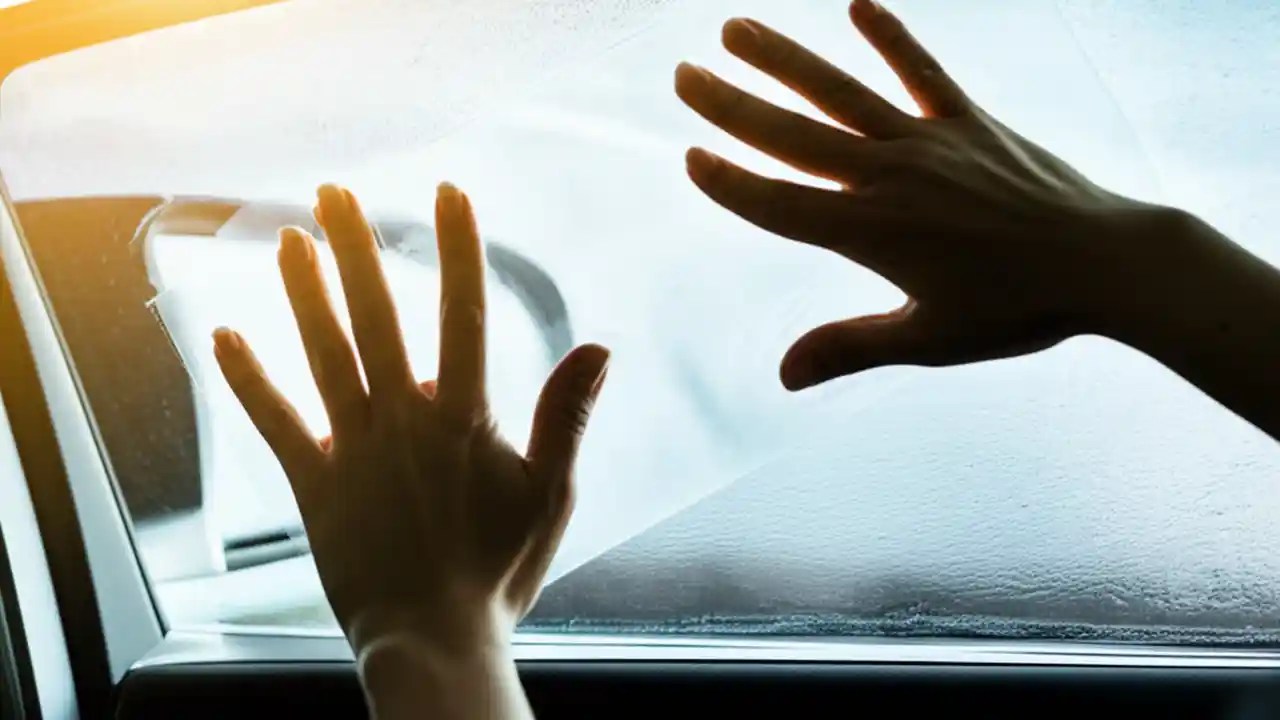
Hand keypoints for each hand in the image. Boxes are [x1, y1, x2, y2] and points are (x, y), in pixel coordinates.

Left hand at [213, 183, 609, 656]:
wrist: (433, 639)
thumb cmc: (498, 570)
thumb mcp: (551, 494)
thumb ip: (567, 416)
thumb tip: (598, 346)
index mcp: (462, 418)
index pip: (463, 314)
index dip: (458, 249)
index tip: (448, 195)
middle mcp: (402, 419)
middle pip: (377, 317)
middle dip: (357, 250)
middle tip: (335, 193)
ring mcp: (351, 449)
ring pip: (324, 355)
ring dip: (304, 295)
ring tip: (288, 240)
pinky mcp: (313, 484)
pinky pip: (273, 423)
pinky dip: (248, 378)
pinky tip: (223, 335)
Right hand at [676, 0, 1153, 390]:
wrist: (1105, 262)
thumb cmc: (1016, 309)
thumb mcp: (928, 339)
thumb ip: (850, 347)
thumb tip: (784, 376)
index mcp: (872, 233)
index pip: (780, 203)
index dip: (731, 183)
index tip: (690, 157)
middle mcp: (890, 177)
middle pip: (793, 135)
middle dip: (732, 105)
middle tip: (683, 75)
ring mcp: (929, 141)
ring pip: (842, 90)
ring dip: (785, 58)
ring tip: (736, 27)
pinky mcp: (969, 121)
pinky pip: (922, 69)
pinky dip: (890, 36)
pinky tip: (857, 3)